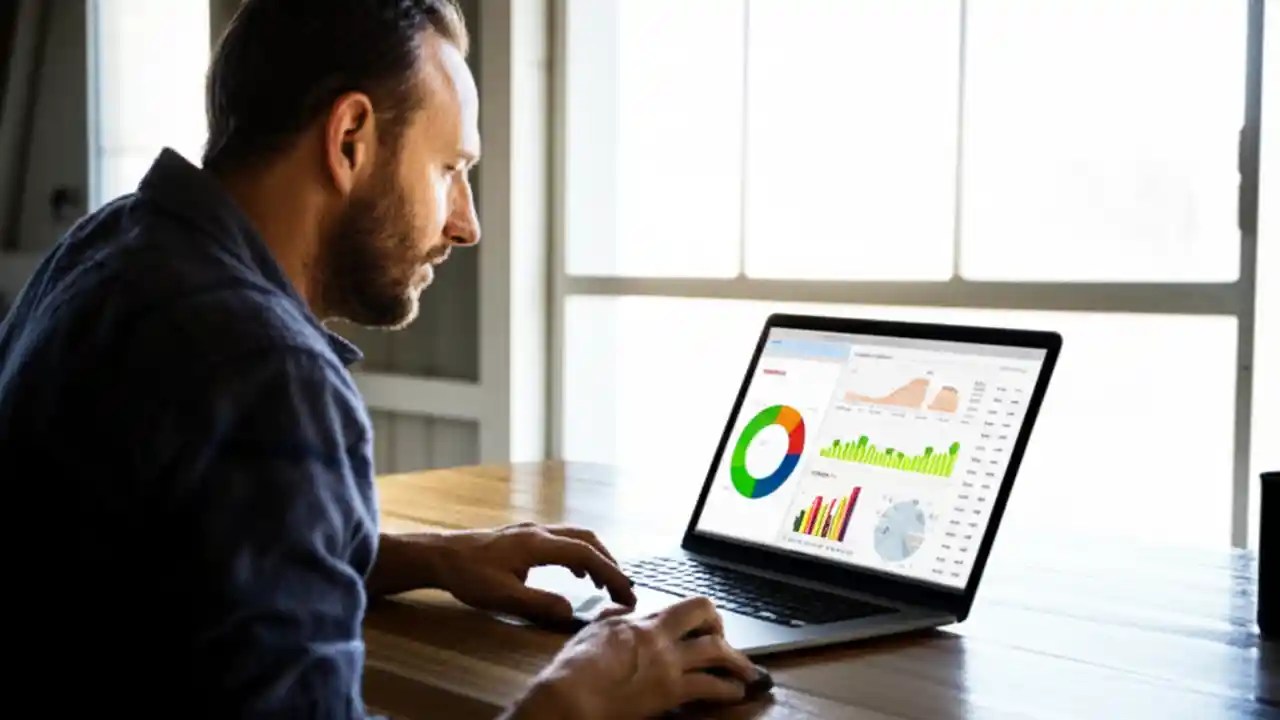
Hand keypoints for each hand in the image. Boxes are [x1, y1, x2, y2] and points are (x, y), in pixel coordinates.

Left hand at [367, 522, 635, 624]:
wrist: (440, 555)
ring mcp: (530, 532)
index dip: (610, 572)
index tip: (625, 591)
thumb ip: (539, 603)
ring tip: (604, 583)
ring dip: (594, 557)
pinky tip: (575, 573)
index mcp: (538, 544)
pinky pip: (561, 541)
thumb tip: (570, 610)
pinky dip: (577, 555)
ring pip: (574, 537)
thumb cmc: (468, 575)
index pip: (586, 554)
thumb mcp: (503, 596)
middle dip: (609, 562)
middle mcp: (539, 532)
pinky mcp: (522, 538)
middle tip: (622, 588)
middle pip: (586, 539)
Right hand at [507, 597, 758, 718]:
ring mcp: (669, 665)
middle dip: (721, 629)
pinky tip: (737, 693)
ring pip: (718, 652)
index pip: (685, 606)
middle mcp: (662, 638)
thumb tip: (621, 608)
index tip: (705, 626)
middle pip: (706, 617)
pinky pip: (711, 687)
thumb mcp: (593, 631)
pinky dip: (729, 690)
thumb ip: (613, 617)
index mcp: (643, 622)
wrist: (572, 696)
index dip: (703, 615)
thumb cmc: (575, 666)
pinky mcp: (672, 692)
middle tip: (726, 645)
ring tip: (750, 673)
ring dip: (739, 662)